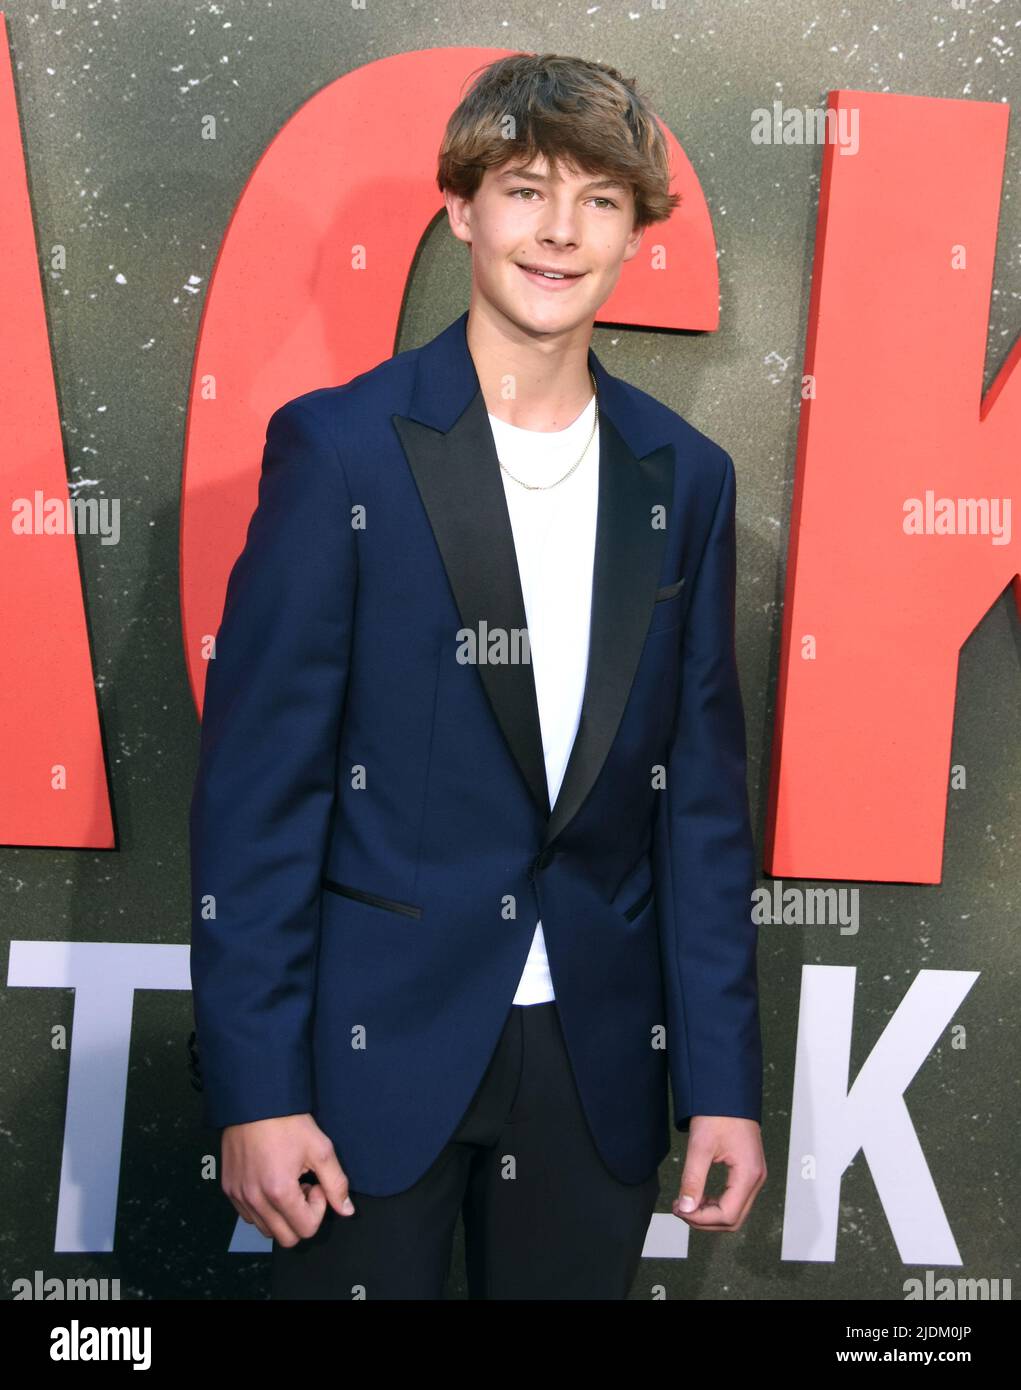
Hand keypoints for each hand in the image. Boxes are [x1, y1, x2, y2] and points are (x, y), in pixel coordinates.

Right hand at [221, 1113, 354, 1246]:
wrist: (255, 1101)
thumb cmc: (286, 1121)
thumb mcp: (320, 1148)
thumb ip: (336, 1184)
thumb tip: (346, 1210)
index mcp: (279, 1192)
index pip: (306, 1230)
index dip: (318, 1208)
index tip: (316, 1183)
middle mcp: (255, 1199)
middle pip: (286, 1238)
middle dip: (301, 1216)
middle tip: (304, 1186)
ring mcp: (239, 1195)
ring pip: (266, 1229)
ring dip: (282, 1213)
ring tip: (287, 1182)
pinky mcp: (229, 1189)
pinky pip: (248, 1215)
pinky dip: (263, 1208)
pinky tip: (271, 1180)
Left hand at [672, 1116, 765, 1230]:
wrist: (729, 1093)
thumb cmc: (718, 1113)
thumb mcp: (700, 1146)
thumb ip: (692, 1180)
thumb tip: (685, 1208)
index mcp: (748, 1174)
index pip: (728, 1214)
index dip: (702, 1218)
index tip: (680, 1210)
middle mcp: (756, 1179)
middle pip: (733, 1218)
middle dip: (705, 1220)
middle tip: (680, 1209)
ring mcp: (754, 1176)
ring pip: (735, 1212)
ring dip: (709, 1214)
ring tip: (686, 1203)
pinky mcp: (748, 1172)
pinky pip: (734, 1199)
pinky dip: (715, 1204)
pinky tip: (698, 1196)